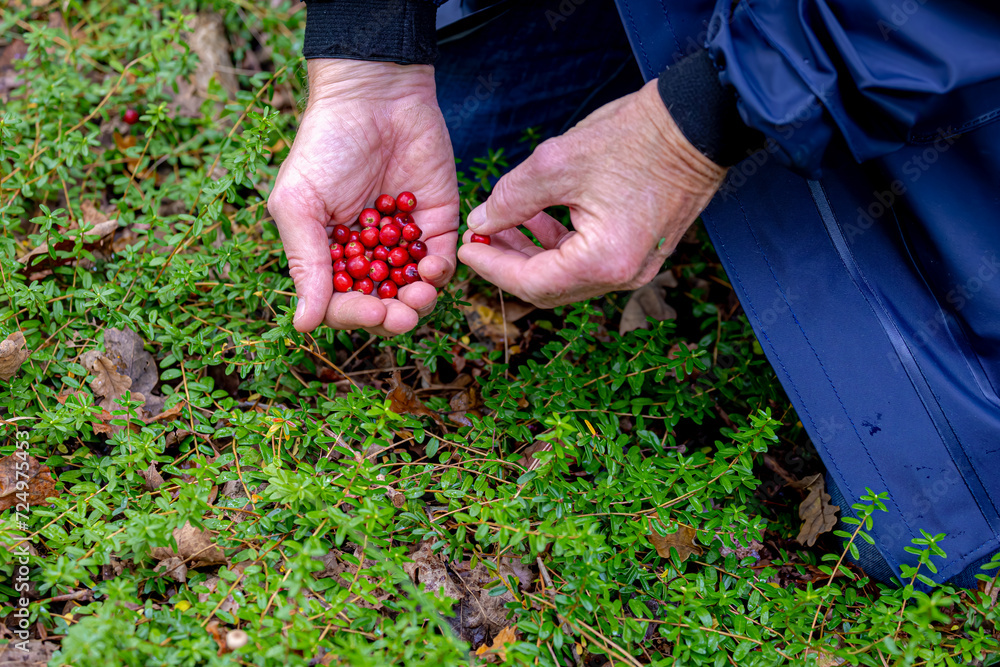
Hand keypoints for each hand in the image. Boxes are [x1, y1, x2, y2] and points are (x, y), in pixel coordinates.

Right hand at [268, 60, 458, 333]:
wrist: (374, 95)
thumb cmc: (325, 145)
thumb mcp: (300, 203)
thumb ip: (306, 262)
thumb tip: (302, 325)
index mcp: (330, 255)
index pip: (341, 303)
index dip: (355, 314)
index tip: (371, 310)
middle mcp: (367, 255)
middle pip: (383, 305)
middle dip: (394, 316)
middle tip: (403, 315)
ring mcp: (404, 242)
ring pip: (415, 290)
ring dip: (420, 301)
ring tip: (421, 296)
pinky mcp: (438, 223)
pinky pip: (443, 260)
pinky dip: (441, 270)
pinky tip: (433, 266)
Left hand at [457, 80, 726, 307]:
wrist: (697, 124)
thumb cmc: (634, 139)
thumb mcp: (557, 163)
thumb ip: (511, 199)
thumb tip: (482, 222)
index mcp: (603, 262)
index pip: (532, 283)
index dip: (492, 267)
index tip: (465, 246)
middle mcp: (622, 277)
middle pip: (549, 289)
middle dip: (509, 264)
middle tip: (480, 238)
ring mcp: (636, 269)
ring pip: (567, 277)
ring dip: (532, 254)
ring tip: (503, 223)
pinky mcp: (640, 253)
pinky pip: (588, 262)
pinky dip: (559, 245)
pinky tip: (538, 217)